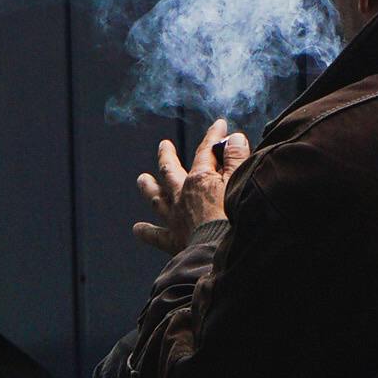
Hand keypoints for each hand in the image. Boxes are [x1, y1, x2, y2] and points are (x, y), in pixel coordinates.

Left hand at [134, 119, 250, 255]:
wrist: (222, 252)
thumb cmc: (236, 217)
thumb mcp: (241, 181)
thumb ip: (237, 158)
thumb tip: (235, 138)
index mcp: (199, 179)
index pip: (205, 151)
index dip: (213, 136)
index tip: (219, 125)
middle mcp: (182, 195)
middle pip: (170, 171)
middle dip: (166, 156)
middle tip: (163, 146)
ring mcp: (175, 217)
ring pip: (157, 198)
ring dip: (149, 187)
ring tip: (141, 178)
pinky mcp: (173, 240)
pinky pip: (155, 235)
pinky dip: (146, 231)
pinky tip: (137, 229)